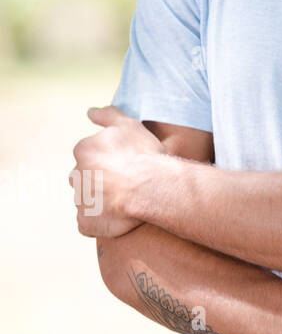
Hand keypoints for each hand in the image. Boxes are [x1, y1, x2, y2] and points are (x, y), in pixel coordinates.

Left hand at [70, 106, 164, 237]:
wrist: (153, 186)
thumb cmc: (143, 154)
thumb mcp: (129, 125)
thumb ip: (107, 115)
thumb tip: (90, 112)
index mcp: (83, 150)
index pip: (90, 154)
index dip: (110, 159)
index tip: (127, 163)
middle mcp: (76, 175)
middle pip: (86, 177)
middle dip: (101, 179)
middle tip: (126, 181)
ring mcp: (80, 200)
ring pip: (88, 199)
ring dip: (102, 199)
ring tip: (126, 198)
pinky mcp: (86, 221)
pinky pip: (89, 221)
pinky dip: (100, 219)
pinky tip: (119, 214)